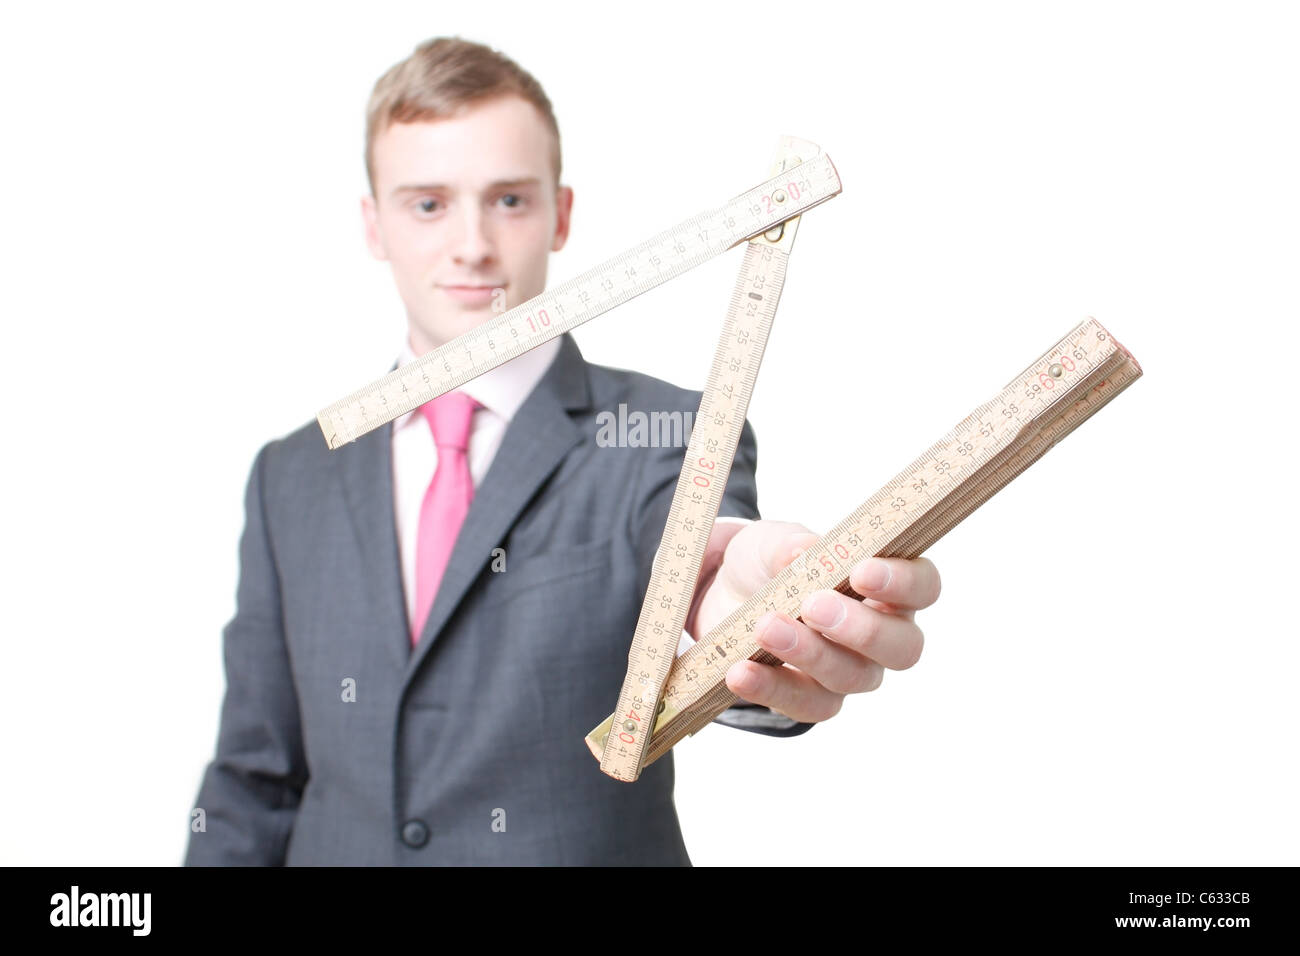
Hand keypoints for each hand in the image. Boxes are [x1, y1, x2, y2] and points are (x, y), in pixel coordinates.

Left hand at [686, 520, 940, 722]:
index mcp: (889, 585)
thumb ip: (788, 546)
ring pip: (851, 678)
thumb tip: (801, 554)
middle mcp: (882, 635)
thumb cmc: (771, 561)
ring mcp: (850, 672)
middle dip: (862, 629)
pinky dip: (769, 688)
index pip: (922, 587)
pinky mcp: (810, 698)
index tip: (861, 571)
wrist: (724, 594)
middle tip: (814, 605)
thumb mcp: (772, 542)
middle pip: (902, 648)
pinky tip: (741, 671)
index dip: (902, 582)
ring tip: (767, 628)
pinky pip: (803, 704)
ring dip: (809, 654)